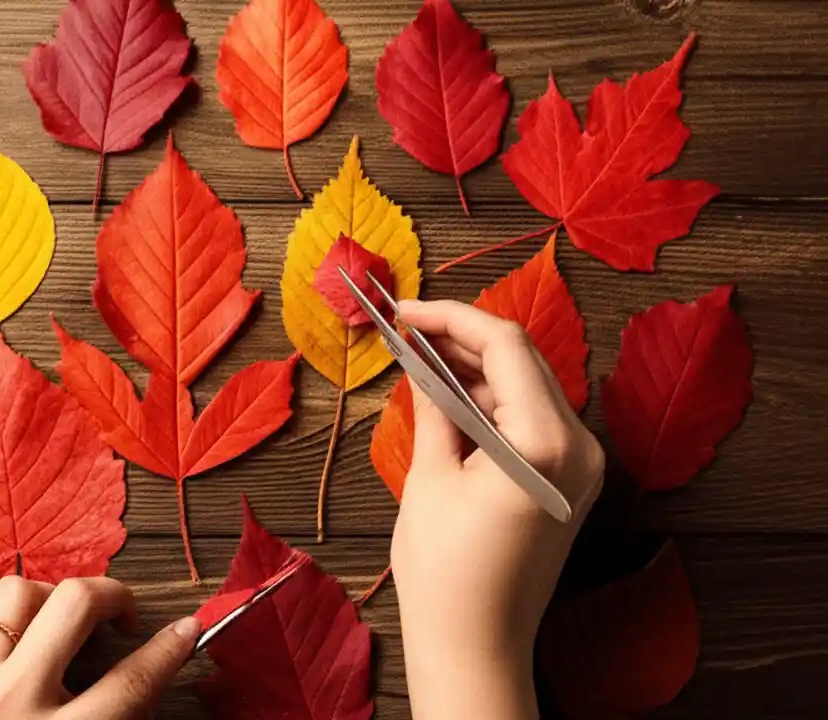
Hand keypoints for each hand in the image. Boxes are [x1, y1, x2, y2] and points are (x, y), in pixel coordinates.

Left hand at [0, 576, 200, 719]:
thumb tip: (139, 686)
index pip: (133, 680)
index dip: (169, 649)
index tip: (185, 630)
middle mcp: (12, 706)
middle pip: (75, 605)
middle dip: (112, 595)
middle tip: (120, 614)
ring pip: (15, 595)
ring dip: (48, 602)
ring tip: (59, 625)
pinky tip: (9, 644)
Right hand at [390, 300, 604, 719]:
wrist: (477, 643)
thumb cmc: (445, 570)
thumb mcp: (430, 477)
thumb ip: (435, 405)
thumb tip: (422, 358)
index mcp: (545, 442)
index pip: (505, 346)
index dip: (451, 317)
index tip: (404, 311)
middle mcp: (580, 446)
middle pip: (523, 360)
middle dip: (464, 338)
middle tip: (407, 330)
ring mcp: (583, 464)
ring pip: (528, 385)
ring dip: (477, 367)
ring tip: (420, 358)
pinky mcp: (573, 479)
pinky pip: (533, 417)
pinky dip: (494, 400)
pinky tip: (452, 394)